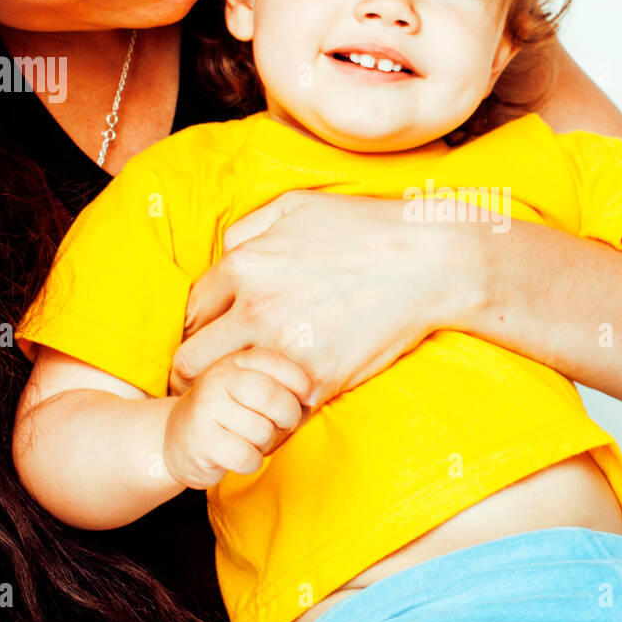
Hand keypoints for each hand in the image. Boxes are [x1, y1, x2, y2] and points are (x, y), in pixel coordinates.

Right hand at [162, 346, 311, 489]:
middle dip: (289, 416)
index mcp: (237, 362)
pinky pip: (246, 456)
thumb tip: (311, 400)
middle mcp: (219, 378)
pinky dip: (252, 462)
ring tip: (253, 440)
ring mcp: (206, 407)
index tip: (307, 399)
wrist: (175, 440)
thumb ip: (284, 390)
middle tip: (284, 425)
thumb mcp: (254, 394)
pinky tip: (241, 457)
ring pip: (261, 430)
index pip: (277, 363)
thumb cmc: (230, 417)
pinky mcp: (202, 439)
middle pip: (271, 396)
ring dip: (267, 443)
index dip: (301, 383)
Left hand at [168, 190, 462, 407]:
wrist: (431, 262)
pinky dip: (272, 415)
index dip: (197, 329)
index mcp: (244, 266)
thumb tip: (224, 253)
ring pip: (227, 392)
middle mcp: (254, 310)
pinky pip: (275, 412)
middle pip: (192, 358)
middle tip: (211, 379)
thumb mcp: (297, 206)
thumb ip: (248, 227)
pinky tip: (279, 409)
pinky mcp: (319, 379)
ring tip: (241, 401)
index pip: (190, 312)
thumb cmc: (367, 228)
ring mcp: (286, 348)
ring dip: (231, 397)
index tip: (208, 341)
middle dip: (197, 370)